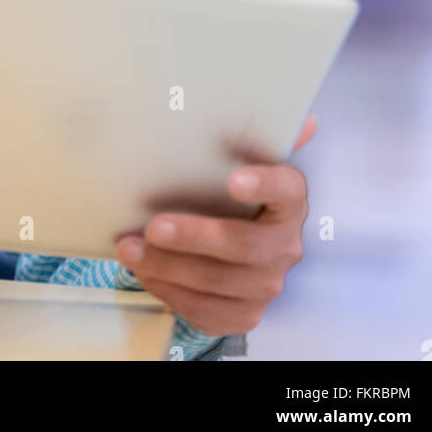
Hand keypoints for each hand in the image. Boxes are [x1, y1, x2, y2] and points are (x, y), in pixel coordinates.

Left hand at [114, 115, 316, 336]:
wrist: (235, 248)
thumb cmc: (232, 195)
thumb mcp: (244, 162)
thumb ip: (263, 138)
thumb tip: (302, 117)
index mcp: (290, 202)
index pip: (288, 189)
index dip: (265, 184)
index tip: (233, 180)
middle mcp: (285, 247)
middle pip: (244, 246)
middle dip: (195, 237)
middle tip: (153, 227)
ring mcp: (267, 285)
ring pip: (218, 282)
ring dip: (169, 267)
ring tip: (129, 249)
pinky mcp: (244, 314)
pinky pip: (206, 311)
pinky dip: (171, 292)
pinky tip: (144, 273)